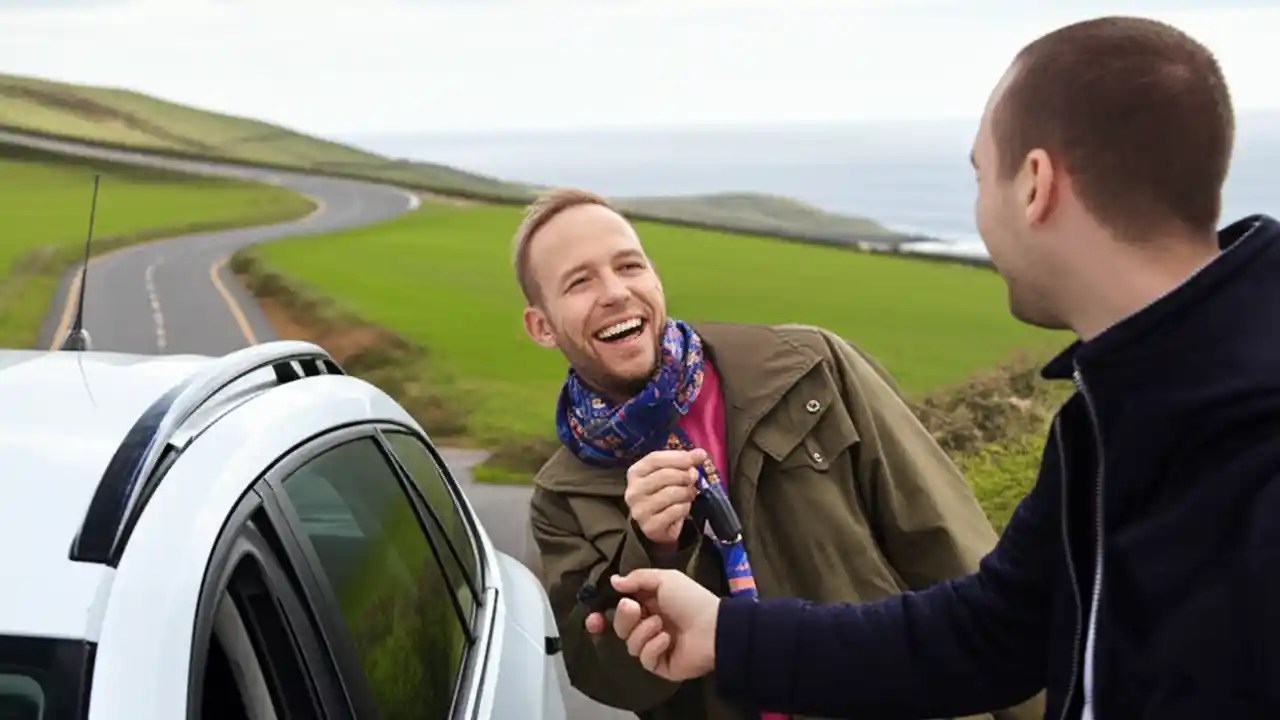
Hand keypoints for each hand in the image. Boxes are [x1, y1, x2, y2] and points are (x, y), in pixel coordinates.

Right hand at [584, 569, 719, 680]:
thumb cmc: (690, 599)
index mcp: (649, 605)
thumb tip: (613, 581)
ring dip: (643, 632)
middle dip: (623, 618)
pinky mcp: (661, 665)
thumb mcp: (664, 579)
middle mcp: (649, 626)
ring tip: (661, 625)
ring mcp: (655, 647)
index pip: (619, 612)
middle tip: (635, 609)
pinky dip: (653, 647)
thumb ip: (637, 579)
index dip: (602, 617)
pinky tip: (667, 640)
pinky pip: (645, 660)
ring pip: (630, 644)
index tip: (593, 617)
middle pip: (620, 628)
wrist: (714, 627)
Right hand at [625, 448, 704, 546]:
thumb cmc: (663, 494)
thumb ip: (682, 462)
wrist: (657, 525)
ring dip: (687, 492)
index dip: (680, 457)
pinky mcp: (650, 526)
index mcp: (635, 473)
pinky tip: (684, 507)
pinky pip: (675, 511)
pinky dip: (685, 507)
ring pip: (671, 493)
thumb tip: (700, 454)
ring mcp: (640, 510)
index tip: (700, 456)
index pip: (656, 459)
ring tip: (690, 493)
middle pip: (664, 475)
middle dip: (685, 475)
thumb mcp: (669, 474)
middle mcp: (633, 491)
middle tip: (694, 478)